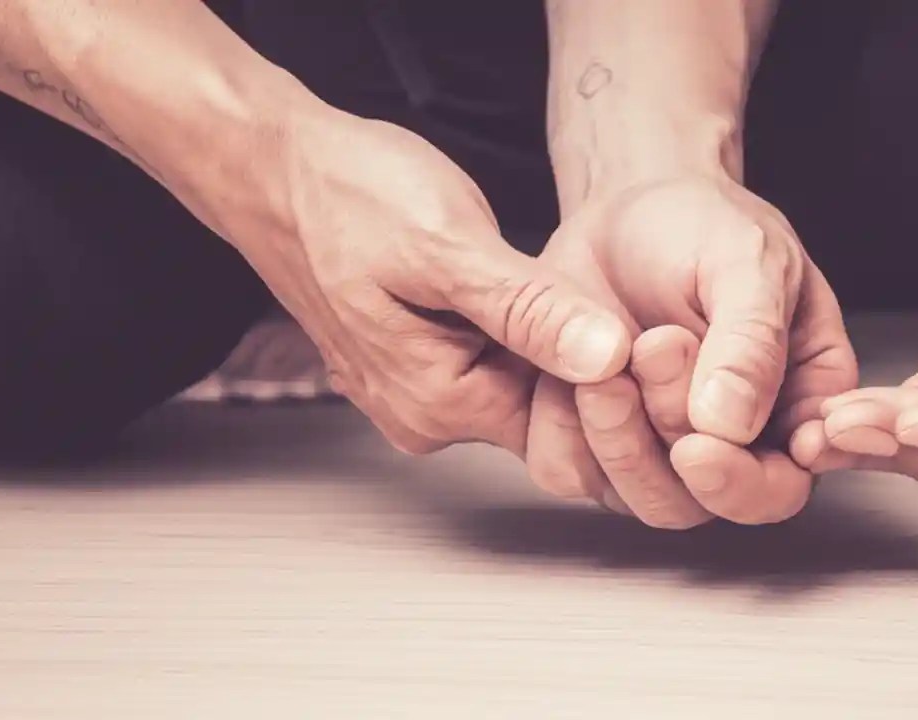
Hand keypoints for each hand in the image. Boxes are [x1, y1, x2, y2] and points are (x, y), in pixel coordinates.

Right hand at [197, 107, 630, 455]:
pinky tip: (526, 286)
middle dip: (583, 361)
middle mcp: (425, 414)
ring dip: (550, 340)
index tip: (644, 332)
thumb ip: (528, 310)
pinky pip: (488, 360)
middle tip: (612, 297)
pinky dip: (516, 328)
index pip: (562, 427)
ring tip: (569, 288)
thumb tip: (607, 358)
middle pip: (541, 410)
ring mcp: (413, 390)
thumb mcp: (449, 245)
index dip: (612, 383)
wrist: (274, 166)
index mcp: (439, 403)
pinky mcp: (413, 360)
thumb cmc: (347, 195)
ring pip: (518, 382)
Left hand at [526, 176, 857, 527]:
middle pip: (704, 501)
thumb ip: (751, 342)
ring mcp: (662, 452)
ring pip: (638, 498)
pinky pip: (571, 471)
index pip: (781, 486)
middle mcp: (735, 445)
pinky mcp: (596, 443)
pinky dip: (563, 426)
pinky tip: (571, 370)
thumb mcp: (747, 263)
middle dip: (669, 428)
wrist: (627, 205)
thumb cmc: (705, 225)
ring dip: (615, 434)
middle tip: (656, 344)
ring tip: (609, 358)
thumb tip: (730, 424)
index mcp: (796, 408)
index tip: (698, 446)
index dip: (744, 484)